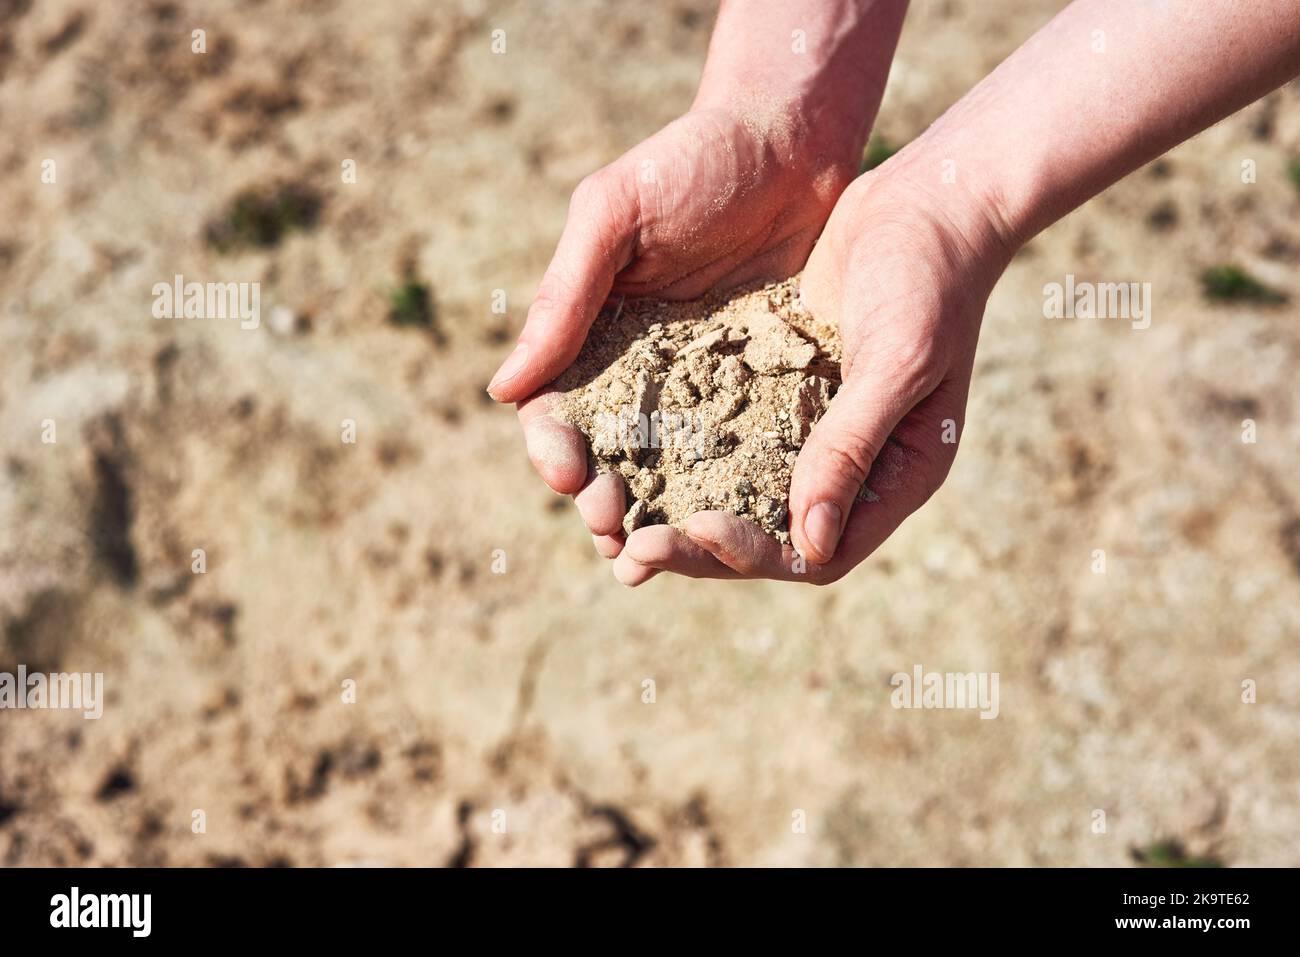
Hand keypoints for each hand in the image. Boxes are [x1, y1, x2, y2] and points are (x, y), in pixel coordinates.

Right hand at [488, 105, 859, 566]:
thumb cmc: (691, 164)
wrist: (790, 142)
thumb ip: (563, 298)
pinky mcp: (759, 392)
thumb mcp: (614, 217)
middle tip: (615, 528)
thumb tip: (503, 393)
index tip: (569, 476)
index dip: (555, 451)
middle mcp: (637, 373)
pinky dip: (727, 496)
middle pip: (607, 459)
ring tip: (657, 555)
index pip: (555, 414)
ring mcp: (699, 387)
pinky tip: (731, 530)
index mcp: (588, 337)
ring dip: (655, 518)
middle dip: (602, 501)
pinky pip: (739, 455)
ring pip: (668, 473)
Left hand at [612, 168, 1015, 583]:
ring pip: (736, 495)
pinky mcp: (776, 392)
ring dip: (677, 510)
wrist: (923, 201)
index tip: (694, 528)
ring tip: (609, 519)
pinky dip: (679, 450)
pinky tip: (623, 449)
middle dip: (698, 550)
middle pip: (764, 537)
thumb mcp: (896, 363)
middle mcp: (850, 469)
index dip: (751, 553)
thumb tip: (808, 546)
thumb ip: (852, 447)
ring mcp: (810, 432)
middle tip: (628, 550)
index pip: (814, 555)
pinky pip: (724, 437)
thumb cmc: (930, 281)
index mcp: (894, 479)